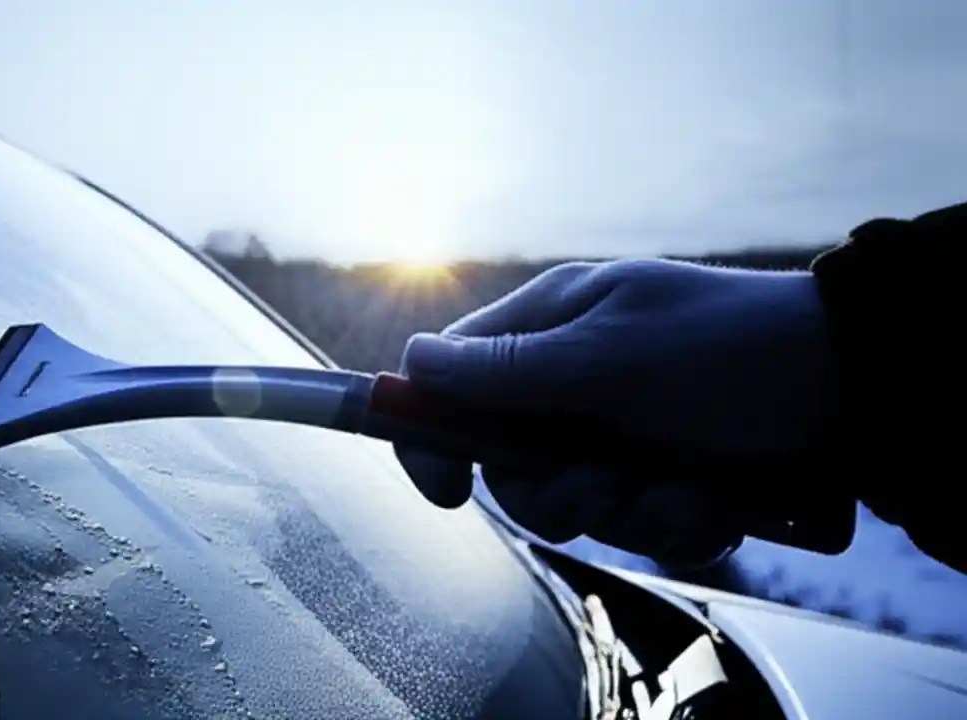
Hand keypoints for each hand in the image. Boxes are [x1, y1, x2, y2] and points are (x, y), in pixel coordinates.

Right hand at [395, 259, 838, 566]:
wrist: (855, 383)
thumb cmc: (729, 347)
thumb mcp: (613, 355)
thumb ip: (512, 370)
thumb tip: (414, 362)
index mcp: (549, 332)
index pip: (449, 382)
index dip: (431, 436)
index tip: (448, 489)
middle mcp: (573, 385)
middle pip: (509, 466)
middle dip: (558, 489)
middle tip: (605, 478)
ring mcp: (620, 433)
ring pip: (577, 506)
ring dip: (629, 510)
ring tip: (687, 486)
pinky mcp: (667, 477)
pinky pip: (639, 527)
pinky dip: (676, 525)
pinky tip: (715, 502)